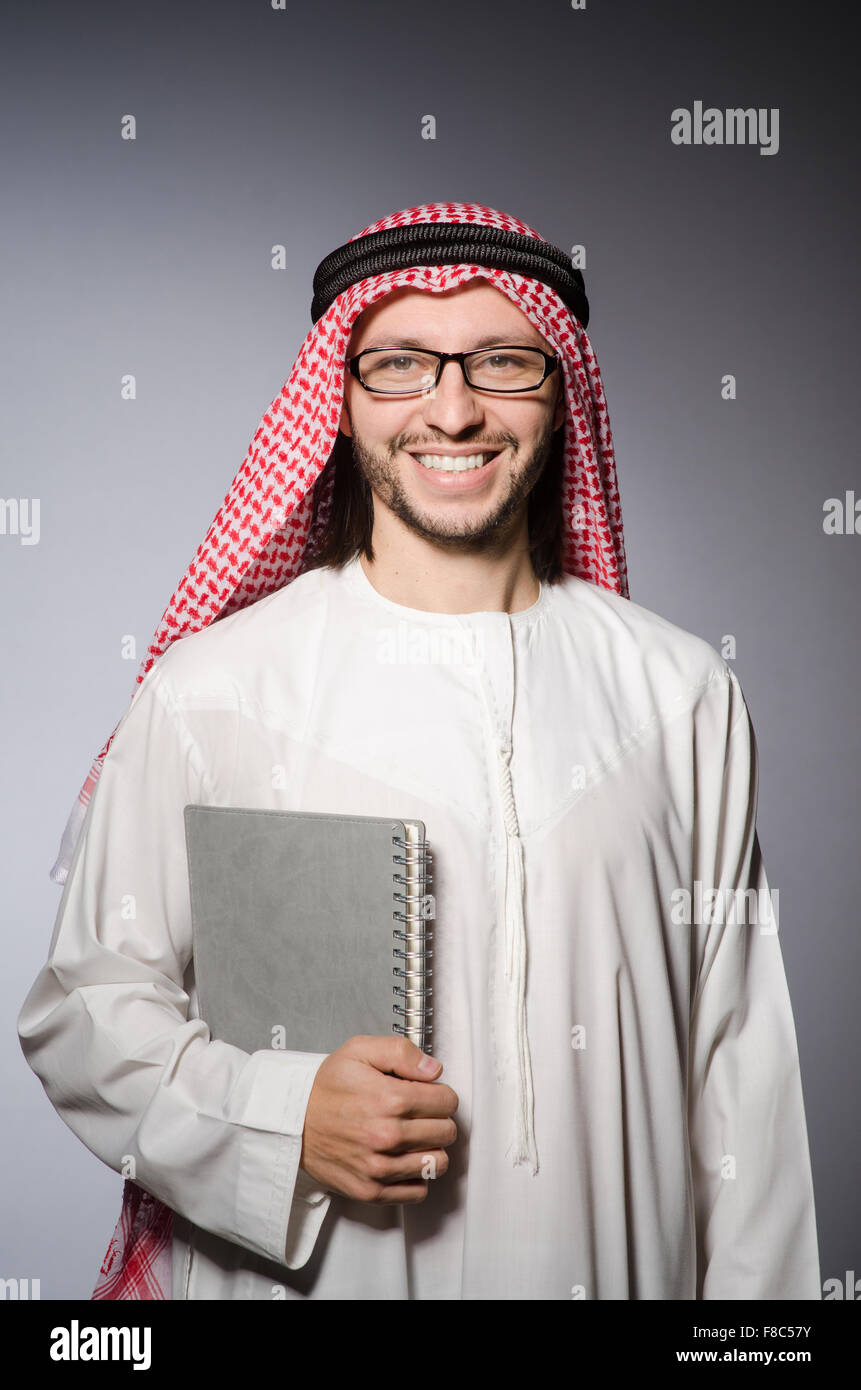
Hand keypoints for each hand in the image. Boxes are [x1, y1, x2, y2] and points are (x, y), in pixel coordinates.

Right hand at [299, 1035, 458, 1202]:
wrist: (292, 1121)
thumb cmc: (325, 1087)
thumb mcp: (360, 1050)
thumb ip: (402, 1052)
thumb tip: (434, 1070)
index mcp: (390, 1099)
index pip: (448, 1102)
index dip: (442, 1094)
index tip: (430, 1095)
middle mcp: (387, 1136)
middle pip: (447, 1133)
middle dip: (439, 1120)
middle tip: (421, 1115)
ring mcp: (379, 1167)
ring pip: (438, 1163)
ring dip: (431, 1149)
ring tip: (413, 1137)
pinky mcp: (371, 1190)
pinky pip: (418, 1191)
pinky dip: (416, 1176)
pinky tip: (402, 1158)